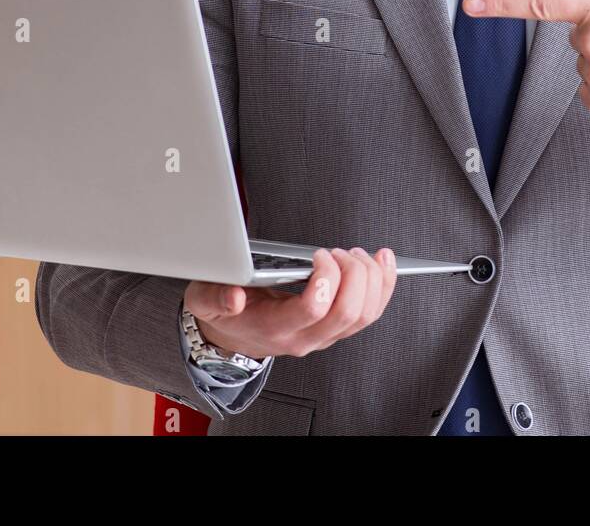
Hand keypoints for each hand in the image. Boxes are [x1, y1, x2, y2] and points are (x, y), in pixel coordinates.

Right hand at [185, 247, 396, 360]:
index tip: (319, 255)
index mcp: (275, 327)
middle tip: (340, 253)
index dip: (325, 279)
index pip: (313, 311)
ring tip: (358, 254)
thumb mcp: (205, 300)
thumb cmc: (226, 313)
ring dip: (371, 279)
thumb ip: (214, 296)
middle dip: (353, 274)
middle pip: (347, 313)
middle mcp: (305, 337)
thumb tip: (234, 296)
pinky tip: (383, 263)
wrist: (235, 336)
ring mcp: (324, 336)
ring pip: (365, 315)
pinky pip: (371, 313)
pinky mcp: (337, 328)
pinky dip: (384, 286)